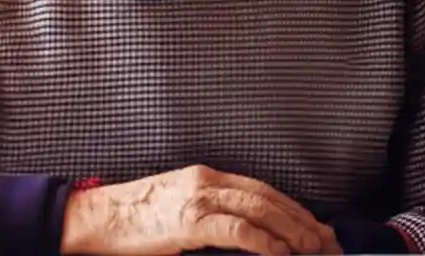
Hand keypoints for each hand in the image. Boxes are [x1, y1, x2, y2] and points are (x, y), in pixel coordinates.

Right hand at [61, 165, 341, 255]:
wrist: (98, 217)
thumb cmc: (134, 218)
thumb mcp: (177, 203)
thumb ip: (209, 209)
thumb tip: (246, 229)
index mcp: (206, 175)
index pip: (262, 189)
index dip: (293, 207)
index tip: (316, 226)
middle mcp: (206, 181)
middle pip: (267, 197)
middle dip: (301, 220)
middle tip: (326, 241)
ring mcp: (197, 199)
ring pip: (259, 209)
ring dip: (291, 230)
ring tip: (313, 248)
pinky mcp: (188, 222)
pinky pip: (236, 229)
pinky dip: (263, 240)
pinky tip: (280, 252)